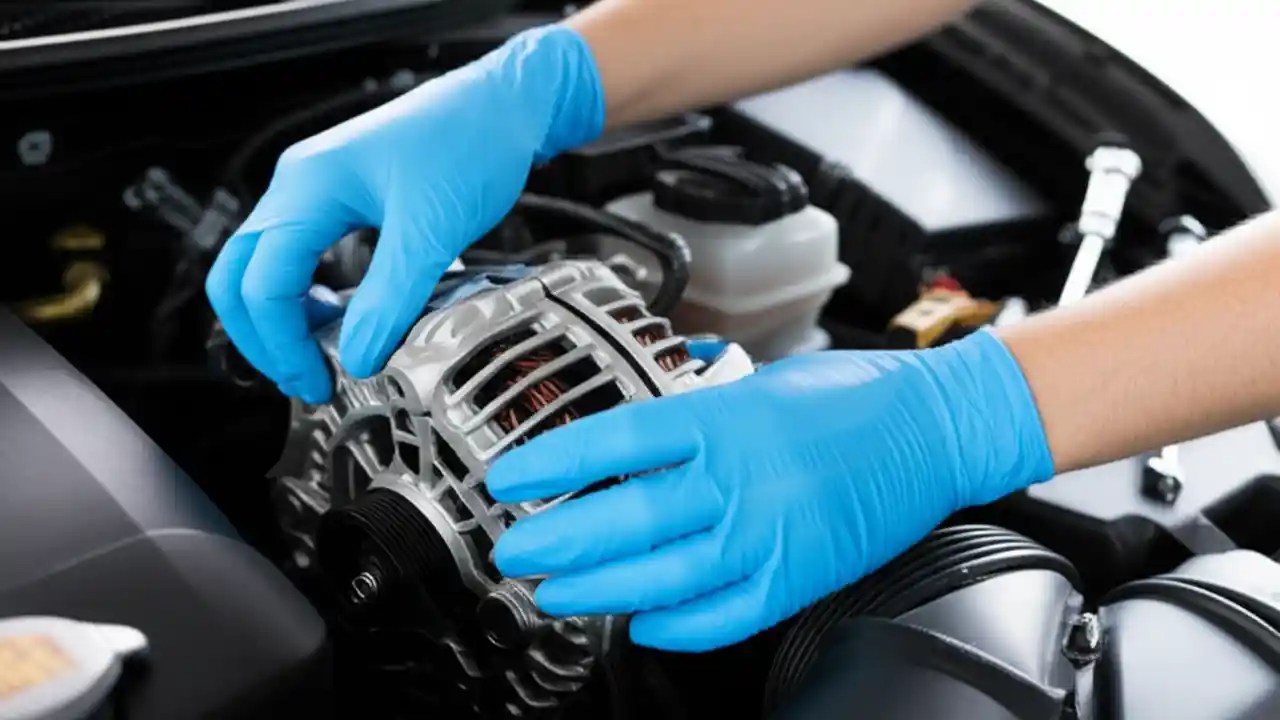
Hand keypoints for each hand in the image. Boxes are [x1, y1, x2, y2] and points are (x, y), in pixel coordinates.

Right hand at [205, 26, 603, 402]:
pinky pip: (300, 253)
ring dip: (284, 316)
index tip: (317, 382)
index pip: (263, 281)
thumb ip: (391, 299)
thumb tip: (357, 358)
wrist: (506, 104)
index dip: (282, 343)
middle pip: (240, 272)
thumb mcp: (433, 231)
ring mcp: (316, 188)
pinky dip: (308, 294)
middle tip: (304, 379)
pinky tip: (342, 317)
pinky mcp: (341, 196)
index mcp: (309, 186)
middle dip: (262, 335)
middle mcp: (299, 184)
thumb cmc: (471, 142)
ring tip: (321, 357)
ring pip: (267, 264)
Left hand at [487, 330, 1052, 651]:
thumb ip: (697, 407)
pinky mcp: (798, 574)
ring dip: (598, 587)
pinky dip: (676, 625)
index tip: (510, 479)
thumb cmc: (856, 394)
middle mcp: (738, 478)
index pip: (614, 442)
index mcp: (724, 419)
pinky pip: (723, 614)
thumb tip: (641, 428)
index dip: (551, 464)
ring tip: (555, 591)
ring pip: (663, 574)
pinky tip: (641, 623)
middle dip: (557, 540)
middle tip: (514, 552)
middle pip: (625, 517)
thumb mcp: (761, 380)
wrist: (936, 427)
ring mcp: (769, 533)